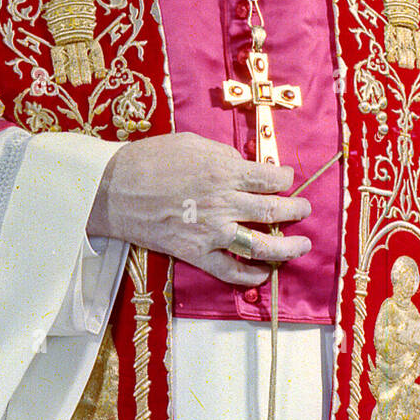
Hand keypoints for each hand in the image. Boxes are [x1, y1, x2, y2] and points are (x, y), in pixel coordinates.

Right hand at [87, 131, 311, 285]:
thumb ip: (223, 154)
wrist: (114, 189)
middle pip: (274, 210)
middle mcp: (225, 202)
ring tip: (301, 246)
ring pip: (262, 245)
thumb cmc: (150, 159)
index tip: (288, 178)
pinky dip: (251, 276)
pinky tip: (264, 274)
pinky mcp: (196, 253)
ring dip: (287, 248)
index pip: (271, 178)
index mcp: (225, 171)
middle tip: (304, 210)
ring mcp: (212, 231)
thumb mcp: (191, 142)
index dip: (286, 177)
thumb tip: (242, 165)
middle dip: (296, 210)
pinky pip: (230, 271)